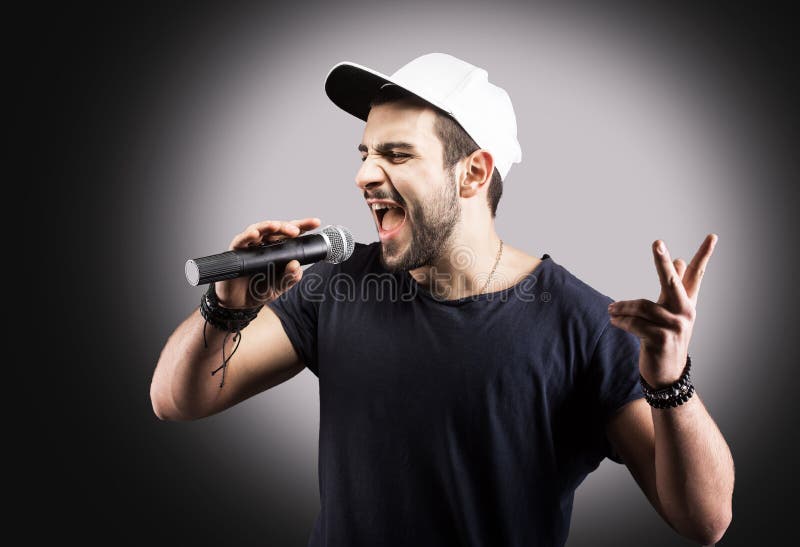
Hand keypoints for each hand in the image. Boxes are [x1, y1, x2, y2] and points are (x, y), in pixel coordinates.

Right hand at [216, 217, 321, 307]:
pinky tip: (255, 234)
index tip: (315, 222)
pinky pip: (241, 240)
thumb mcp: (279, 286)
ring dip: (269, 226)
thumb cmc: (258, 290)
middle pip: (277, 229)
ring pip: (259, 229)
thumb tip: (296, 266)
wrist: (238, 303)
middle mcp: (265, 244)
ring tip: (277, 227)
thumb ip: (289, 278)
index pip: (291, 234)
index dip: (303, 226)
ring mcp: (250, 246)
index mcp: (278, 250)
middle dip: (287, 226)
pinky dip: (248, 236)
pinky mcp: (237, 251)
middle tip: (295, 230)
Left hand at [607, 234, 717, 386]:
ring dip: (623, 307)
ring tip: (611, 310)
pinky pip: (635, 324)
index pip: (697, 275)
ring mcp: (675, 326)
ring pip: (643, 306)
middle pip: (672, 281)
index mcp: (687, 302)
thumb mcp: (671, 312)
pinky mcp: (661, 340)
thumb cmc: (665, 337)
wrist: (667, 373)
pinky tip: (614, 321)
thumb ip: (675, 287)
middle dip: (662, 261)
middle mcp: (685, 311)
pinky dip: (622, 321)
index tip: (712, 235)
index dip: (704, 255)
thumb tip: (680, 259)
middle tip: (657, 242)